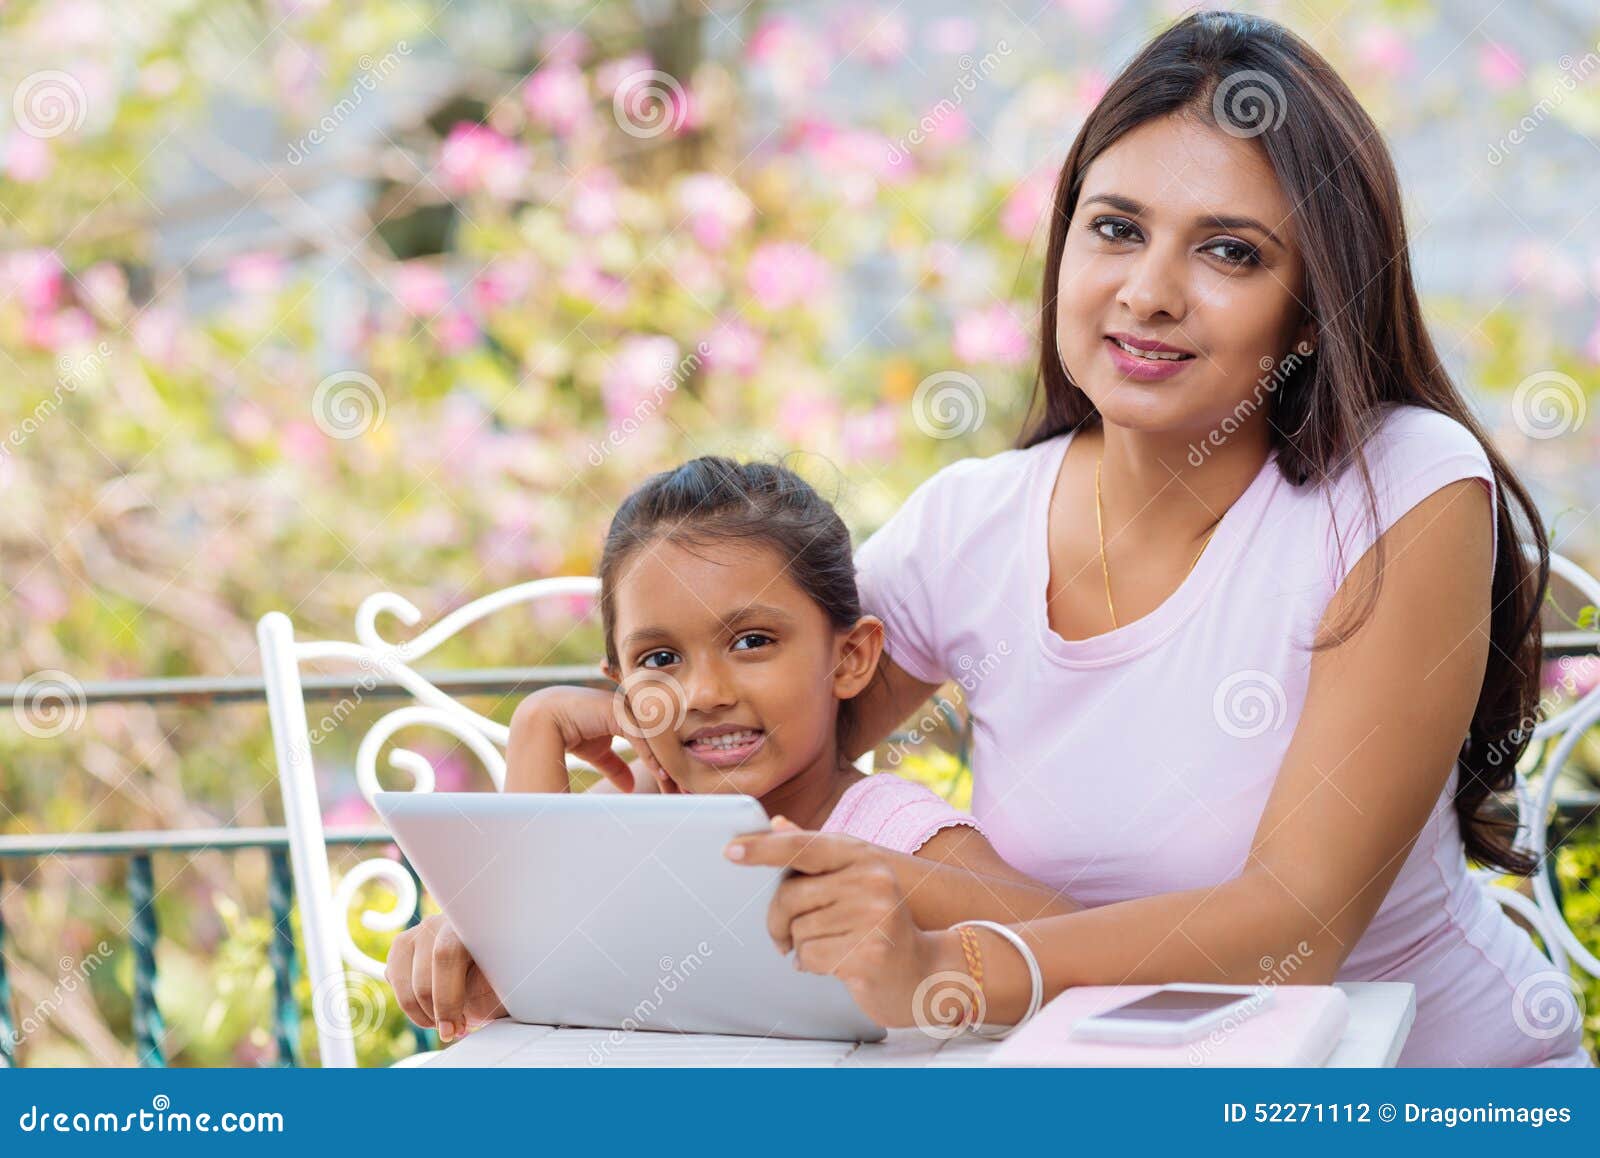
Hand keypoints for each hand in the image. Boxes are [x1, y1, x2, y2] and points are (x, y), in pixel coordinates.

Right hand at [384, 914, 506, 1041]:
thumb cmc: (502, 980)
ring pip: (403, 981)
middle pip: (423, 975)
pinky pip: (394, 980)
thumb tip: (491, 993)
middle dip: (437, 1013)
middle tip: (455, 1030)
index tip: (458, 1028)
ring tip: (445, 1023)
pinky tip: (433, 1011)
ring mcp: (418, 933)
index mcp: (472, 925)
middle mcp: (440, 923)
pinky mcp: (402, 947)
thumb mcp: (509, 983)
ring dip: (421, 1013)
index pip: (446, 954)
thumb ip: (499, 982)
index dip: (448, 998)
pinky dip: (411, 1006)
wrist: (490, 973)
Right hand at [506, 685, 677, 793]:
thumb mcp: (599, 753)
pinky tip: (660, 774)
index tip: (675, 788)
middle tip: (683, 791)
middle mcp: (632, 709)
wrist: (545, 718)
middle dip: (671, 766)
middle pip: (659, 740)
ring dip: (664, 764)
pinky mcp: (618, 712)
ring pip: (653, 740)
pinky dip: (650, 756)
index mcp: (630, 715)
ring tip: (674, 787)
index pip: (655, 742)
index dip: (665, 764)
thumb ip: (615, 766)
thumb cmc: (570, 731)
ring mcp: (626, 708)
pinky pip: (639, 737)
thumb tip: (629, 786)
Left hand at [723, 818, 953, 1027]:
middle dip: (778, 920)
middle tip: (782, 936)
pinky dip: (811, 966)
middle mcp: (871, 879)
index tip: (730, 851)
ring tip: (827, 947)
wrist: (926, 972)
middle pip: (789, 894)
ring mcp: (873, 915)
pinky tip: (835, 965)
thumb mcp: (854, 881)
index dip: (763, 848)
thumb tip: (777, 823)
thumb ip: (815, 854)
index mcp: (862, 855)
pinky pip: (810, 957)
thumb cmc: (880, 923)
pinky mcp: (870, 952)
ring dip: (801, 946)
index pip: (803, 845)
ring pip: (798, 930)